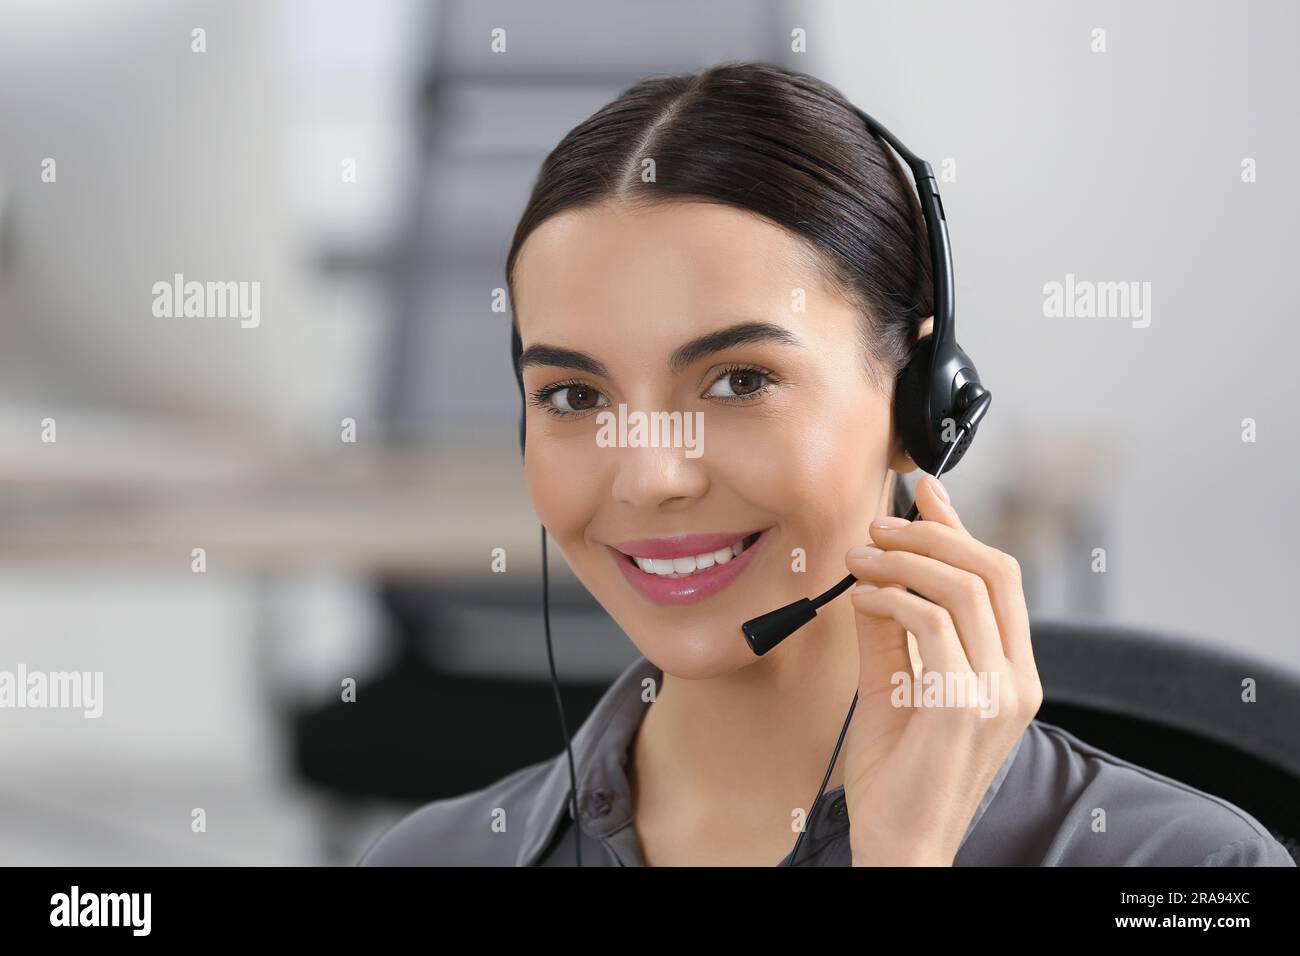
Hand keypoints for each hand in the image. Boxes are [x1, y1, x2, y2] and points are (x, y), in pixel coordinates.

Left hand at [840, 474, 1041, 865]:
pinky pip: (930, 623)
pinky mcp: (962, 706)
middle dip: (932, 535)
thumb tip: (874, 572)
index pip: (1000, 580)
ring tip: (860, 557)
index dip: (960, 529)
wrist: (900, 845)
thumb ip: (891, 631)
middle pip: (993, 571)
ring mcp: (996, 694)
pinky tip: (861, 599)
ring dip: (904, 561)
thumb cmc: (899, 774)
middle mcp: (1017, 680)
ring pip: (963, 589)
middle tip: (878, 525)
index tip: (923, 491)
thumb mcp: (894, 686)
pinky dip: (891, 598)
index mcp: (1012, 674)